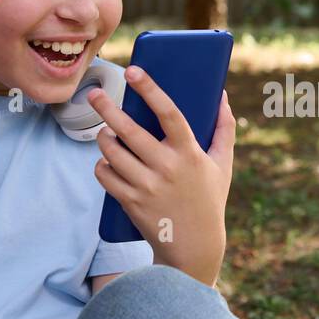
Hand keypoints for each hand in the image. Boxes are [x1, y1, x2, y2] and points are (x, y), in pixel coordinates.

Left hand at [88, 66, 235, 287]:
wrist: (194, 247)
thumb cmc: (209, 199)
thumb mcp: (223, 164)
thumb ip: (224, 128)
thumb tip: (221, 94)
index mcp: (190, 153)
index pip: (169, 112)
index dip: (150, 89)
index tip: (134, 71)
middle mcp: (167, 168)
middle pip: (129, 130)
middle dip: (107, 108)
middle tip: (94, 94)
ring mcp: (146, 186)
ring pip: (112, 151)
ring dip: (104, 137)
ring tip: (107, 132)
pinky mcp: (131, 202)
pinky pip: (105, 175)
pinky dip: (102, 164)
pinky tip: (107, 160)